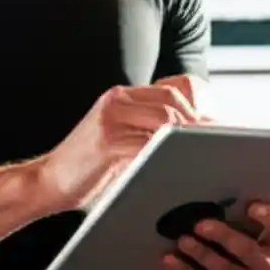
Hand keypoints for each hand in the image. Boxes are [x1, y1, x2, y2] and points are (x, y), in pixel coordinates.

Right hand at [37, 79, 205, 211]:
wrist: (46, 183)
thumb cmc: (91, 170)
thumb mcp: (124, 142)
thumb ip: (151, 133)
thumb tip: (197, 142)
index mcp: (124, 96)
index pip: (175, 86)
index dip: (202, 103)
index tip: (221, 126)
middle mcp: (118, 99)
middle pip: (174, 99)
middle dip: (202, 121)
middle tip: (223, 142)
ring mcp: (111, 116)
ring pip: (165, 117)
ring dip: (190, 135)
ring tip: (207, 153)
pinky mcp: (107, 139)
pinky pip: (148, 141)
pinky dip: (169, 152)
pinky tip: (181, 163)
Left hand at [160, 201, 269, 269]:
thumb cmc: (247, 244)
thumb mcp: (255, 231)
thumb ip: (247, 214)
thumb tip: (223, 180)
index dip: (269, 217)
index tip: (251, 206)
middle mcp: (267, 266)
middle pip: (248, 250)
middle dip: (224, 237)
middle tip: (201, 224)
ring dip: (201, 254)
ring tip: (182, 240)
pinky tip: (169, 259)